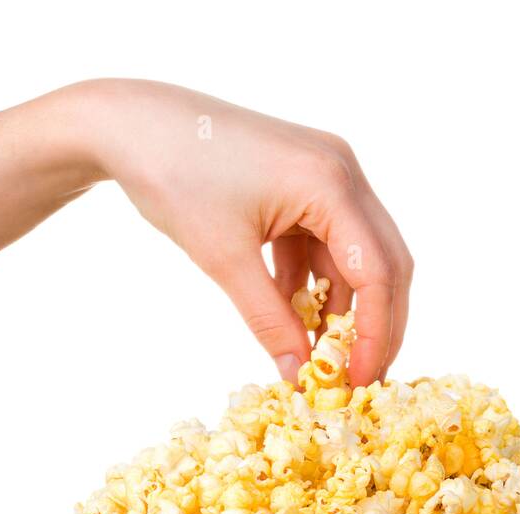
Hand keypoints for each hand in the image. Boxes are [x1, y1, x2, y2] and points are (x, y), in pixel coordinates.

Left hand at [84, 80, 412, 386]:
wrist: (135, 125)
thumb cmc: (176, 178)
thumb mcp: (224, 260)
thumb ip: (268, 319)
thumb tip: (298, 375)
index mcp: (330, 183)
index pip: (377, 271)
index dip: (374, 334)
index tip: (359, 382)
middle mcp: (342, 173)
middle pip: (383, 263)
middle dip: (376, 325)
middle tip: (360, 379)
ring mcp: (325, 176)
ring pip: (356, 257)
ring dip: (343, 309)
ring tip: (323, 359)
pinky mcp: (303, 186)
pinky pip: (324, 245)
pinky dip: (315, 286)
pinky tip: (297, 321)